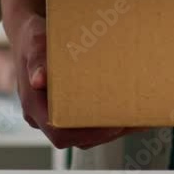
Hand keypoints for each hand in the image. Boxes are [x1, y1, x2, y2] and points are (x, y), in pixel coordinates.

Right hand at [1, 0, 136, 148]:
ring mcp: (58, 115)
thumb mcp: (34, 42)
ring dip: (115, 128)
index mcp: (34, 106)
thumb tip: (38, 79)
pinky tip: (134, 110)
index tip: (113, 123)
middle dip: (109, 131)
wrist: (32, 35)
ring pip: (88, 133)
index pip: (60, 133)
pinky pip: (92, 122)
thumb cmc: (33, 37)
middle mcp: (44, 116)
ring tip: (141, 117)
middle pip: (80, 137)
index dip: (88, 132)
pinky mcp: (70, 109)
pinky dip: (112, 119)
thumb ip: (37, 58)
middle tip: (135, 119)